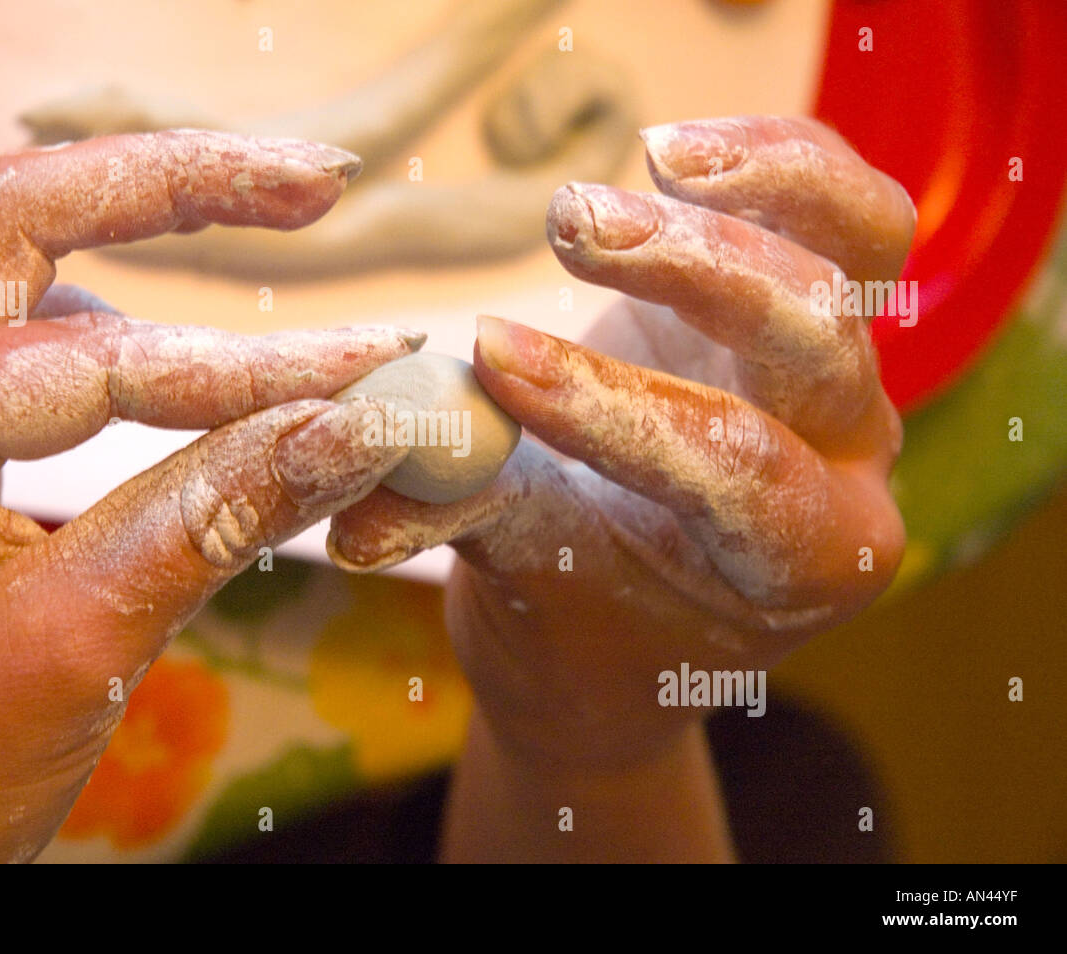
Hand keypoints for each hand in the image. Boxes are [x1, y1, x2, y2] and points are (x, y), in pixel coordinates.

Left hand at [0, 130, 420, 860]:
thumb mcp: (81, 644)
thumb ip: (218, 514)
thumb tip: (355, 429)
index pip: (112, 363)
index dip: (264, 373)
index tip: (381, 366)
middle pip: (21, 211)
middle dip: (175, 181)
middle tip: (311, 178)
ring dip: (112, 209)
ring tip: (234, 195)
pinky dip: (69, 288)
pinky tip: (138, 298)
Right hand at [330, 117, 912, 773]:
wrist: (625, 621)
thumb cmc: (575, 620)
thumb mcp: (519, 580)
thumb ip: (457, 508)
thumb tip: (367, 447)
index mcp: (802, 563)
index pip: (732, 468)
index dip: (610, 407)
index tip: (489, 354)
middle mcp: (848, 466)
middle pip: (812, 340)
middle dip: (692, 271)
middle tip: (570, 226)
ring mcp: (836, 384)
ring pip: (856, 254)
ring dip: (757, 189)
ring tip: (653, 155)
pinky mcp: (806, 316)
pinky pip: (835, 216)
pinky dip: (772, 162)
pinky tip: (676, 153)